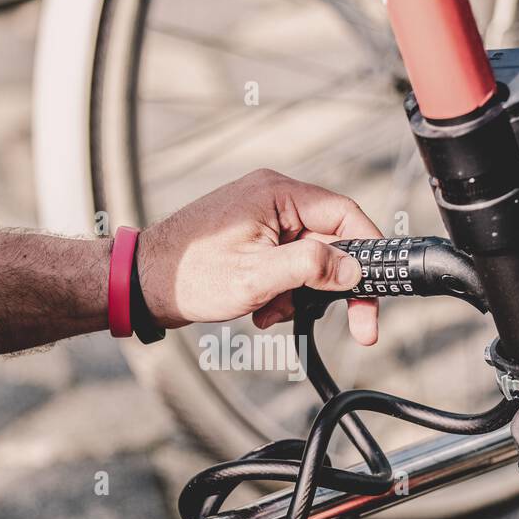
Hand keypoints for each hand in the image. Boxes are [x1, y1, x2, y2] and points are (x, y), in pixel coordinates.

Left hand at [135, 168, 381, 344]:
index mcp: (277, 193)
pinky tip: (260, 308)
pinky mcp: (253, 236)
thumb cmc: (189, 276)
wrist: (141, 283)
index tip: (377, 289)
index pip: (345, 215)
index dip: (368, 254)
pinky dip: (281, 290)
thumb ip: (310, 268)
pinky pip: (286, 262)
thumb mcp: (257, 277)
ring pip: (309, 257)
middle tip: (353, 325)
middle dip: (328, 285)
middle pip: (330, 240)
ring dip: (300, 293)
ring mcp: (262, 216)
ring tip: (269, 311)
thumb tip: (352, 269)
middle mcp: (272, 197)